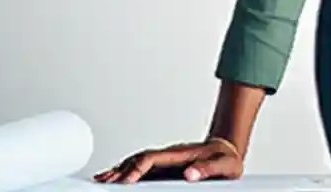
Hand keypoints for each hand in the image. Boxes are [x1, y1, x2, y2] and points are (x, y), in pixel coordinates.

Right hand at [92, 138, 242, 183]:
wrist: (229, 149)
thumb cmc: (226, 159)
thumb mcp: (224, 165)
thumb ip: (208, 169)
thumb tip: (189, 174)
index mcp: (180, 154)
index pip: (152, 159)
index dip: (137, 169)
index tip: (126, 181)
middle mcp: (169, 156)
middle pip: (138, 160)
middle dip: (120, 171)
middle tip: (103, 182)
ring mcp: (165, 161)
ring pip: (136, 163)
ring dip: (119, 171)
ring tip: (101, 180)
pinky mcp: (165, 168)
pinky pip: (141, 169)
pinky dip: (126, 172)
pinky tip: (115, 178)